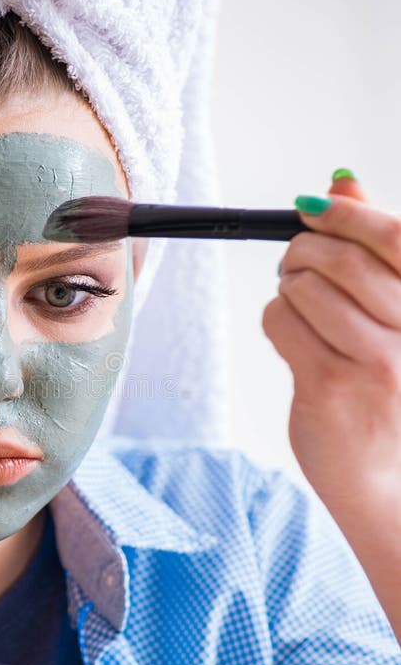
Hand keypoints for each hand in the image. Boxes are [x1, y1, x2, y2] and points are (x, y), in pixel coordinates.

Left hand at [262, 172, 400, 640]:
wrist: (393, 483)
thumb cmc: (393, 391)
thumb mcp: (400, 315)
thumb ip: (376, 250)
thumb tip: (341, 181)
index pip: (396, 237)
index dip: (346, 214)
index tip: (312, 209)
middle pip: (338, 258)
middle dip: (301, 252)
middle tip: (296, 266)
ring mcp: (378, 363)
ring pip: (302, 288)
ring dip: (288, 290)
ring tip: (301, 307)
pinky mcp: (331, 388)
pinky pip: (280, 321)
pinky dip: (276, 321)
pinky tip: (294, 340)